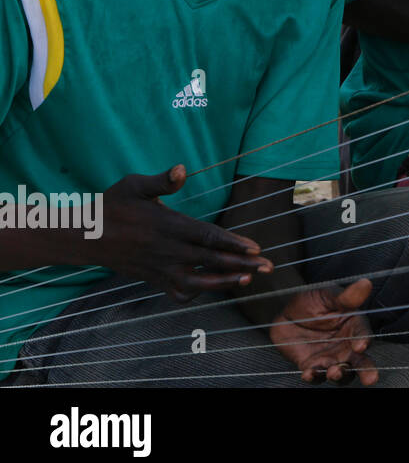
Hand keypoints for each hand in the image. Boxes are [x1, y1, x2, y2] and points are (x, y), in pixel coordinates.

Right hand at [98, 165, 271, 301]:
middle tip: (269, 266)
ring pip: (198, 281)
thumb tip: (182, 170)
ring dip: (226, 282)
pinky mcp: (153, 278)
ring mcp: (160, 268)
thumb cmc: (113, 205)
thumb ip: (162, 180)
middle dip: (242, 264)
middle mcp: (167, 250)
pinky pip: (178, 291)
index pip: (207, 237)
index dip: (233, 243)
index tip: (255, 248)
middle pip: (211, 260)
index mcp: (167, 226)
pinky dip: (196, 293)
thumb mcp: (134, 185)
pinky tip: (213, 288)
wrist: (84, 236)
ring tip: (248, 281)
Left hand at [269, 279, 377, 384]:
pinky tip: (309, 373)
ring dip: (340, 376)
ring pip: (342, 373)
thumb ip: (346, 296)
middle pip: (361, 362)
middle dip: (367, 371)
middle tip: (371, 379)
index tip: (361, 345)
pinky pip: (316, 376)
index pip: (363, 334)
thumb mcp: (328, 295)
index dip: (364, 340)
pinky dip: (314, 377)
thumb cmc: (313, 300)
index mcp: (354, 326)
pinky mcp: (312, 366)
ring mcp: (330, 358)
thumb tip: (366, 283)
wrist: (288, 313)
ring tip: (334, 372)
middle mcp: (347, 346)